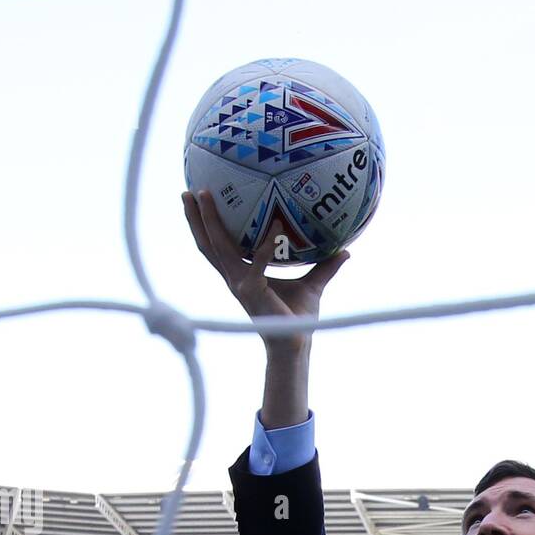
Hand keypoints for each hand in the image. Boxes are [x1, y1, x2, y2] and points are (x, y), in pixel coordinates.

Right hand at [182, 188, 349, 354]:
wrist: (296, 343)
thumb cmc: (299, 318)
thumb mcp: (312, 285)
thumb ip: (324, 266)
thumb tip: (346, 250)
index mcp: (242, 275)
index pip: (217, 247)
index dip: (205, 226)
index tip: (199, 202)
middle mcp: (235, 278)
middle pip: (208, 243)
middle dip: (196, 218)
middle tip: (188, 191)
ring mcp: (241, 284)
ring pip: (219, 247)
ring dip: (211, 221)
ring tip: (204, 196)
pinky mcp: (253, 292)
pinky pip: (258, 263)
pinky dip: (266, 245)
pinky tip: (277, 225)